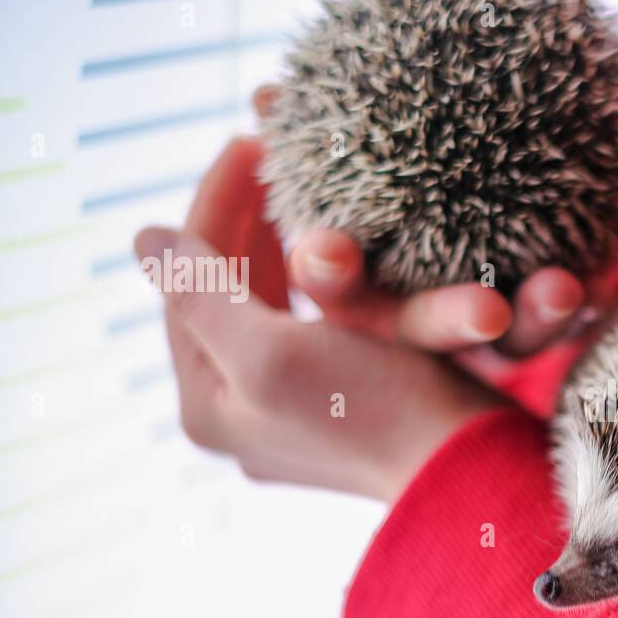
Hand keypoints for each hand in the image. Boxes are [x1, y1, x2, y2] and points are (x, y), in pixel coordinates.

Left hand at [136, 137, 504, 501]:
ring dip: (281, 248)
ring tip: (303, 191)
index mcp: (209, 406)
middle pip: (224, 297)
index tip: (249, 143)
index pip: (185, 283)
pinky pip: (316, 328)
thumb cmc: (377, 413)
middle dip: (244, 224)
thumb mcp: (271, 351)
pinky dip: (321, 284)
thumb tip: (144, 239)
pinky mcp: (350, 412)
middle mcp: (245, 417)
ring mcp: (297, 417)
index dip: (210, 206)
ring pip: (270, 309)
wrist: (474, 475)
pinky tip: (342, 251)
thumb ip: (199, 293)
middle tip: (275, 158)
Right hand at [250, 85, 594, 363]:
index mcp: (355, 295)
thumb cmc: (370, 215)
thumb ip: (304, 152)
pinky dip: (580, 313)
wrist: (438, 264)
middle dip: (450, 318)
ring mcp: (474, 342)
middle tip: (489, 311)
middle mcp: (411, 330)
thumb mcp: (336, 184)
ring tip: (568, 289)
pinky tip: (605, 297)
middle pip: (425, 331)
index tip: (328, 248)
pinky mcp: (528, 336)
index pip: (335, 285)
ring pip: (505, 344)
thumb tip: (264, 100)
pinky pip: (557, 330)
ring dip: (536, 319)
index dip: (329, 270)